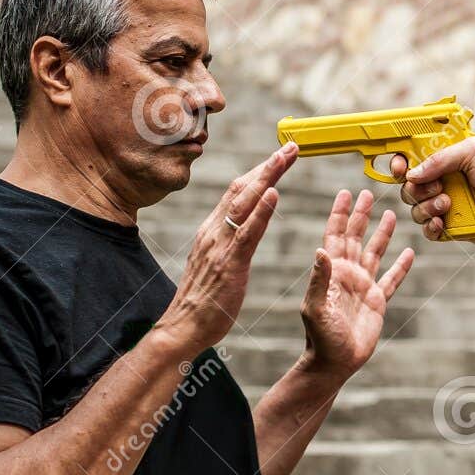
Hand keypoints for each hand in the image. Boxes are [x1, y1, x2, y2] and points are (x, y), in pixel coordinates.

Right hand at [159, 143, 295, 350]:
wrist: (182, 328)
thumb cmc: (203, 301)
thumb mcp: (215, 263)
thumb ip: (226, 243)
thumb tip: (237, 228)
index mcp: (211, 231)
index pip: (237, 192)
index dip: (259, 172)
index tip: (279, 157)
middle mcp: (213, 231)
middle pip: (242, 189)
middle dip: (268, 165)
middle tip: (292, 146)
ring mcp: (219, 245)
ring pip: (244, 202)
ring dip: (267, 177)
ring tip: (286, 156)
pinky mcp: (228, 263)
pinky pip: (246, 232)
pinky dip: (261, 210)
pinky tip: (274, 193)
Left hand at [298, 187, 414, 379]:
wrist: (334, 363)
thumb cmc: (320, 338)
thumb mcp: (316, 307)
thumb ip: (320, 279)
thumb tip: (320, 249)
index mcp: (332, 272)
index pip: (336, 235)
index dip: (340, 214)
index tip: (346, 193)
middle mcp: (347, 274)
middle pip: (356, 237)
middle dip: (361, 215)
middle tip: (368, 193)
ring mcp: (363, 287)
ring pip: (375, 253)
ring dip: (382, 234)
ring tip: (391, 214)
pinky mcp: (377, 302)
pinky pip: (392, 280)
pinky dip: (401, 266)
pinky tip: (409, 252)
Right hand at [393, 138, 474, 245]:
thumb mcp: (473, 153)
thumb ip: (439, 159)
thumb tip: (411, 174)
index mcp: (447, 162)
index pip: (413, 161)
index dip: (401, 163)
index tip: (400, 166)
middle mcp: (444, 184)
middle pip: (408, 188)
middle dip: (417, 189)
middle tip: (440, 187)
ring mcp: (447, 207)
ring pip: (416, 210)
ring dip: (426, 207)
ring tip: (448, 204)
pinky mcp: (452, 229)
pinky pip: (428, 232)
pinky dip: (431, 228)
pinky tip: (442, 223)